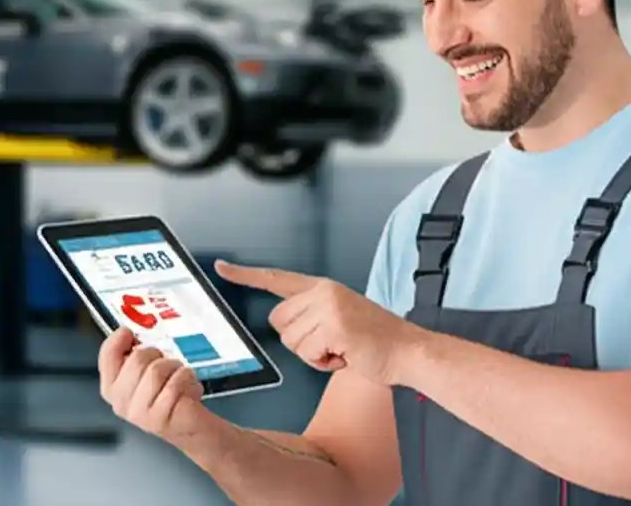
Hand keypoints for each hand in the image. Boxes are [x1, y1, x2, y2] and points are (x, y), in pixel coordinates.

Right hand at [98, 327, 208, 442]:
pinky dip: (188, 380)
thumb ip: (134, 356)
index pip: (108, 355)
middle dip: (159, 356)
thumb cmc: (169, 396)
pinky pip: (175, 383)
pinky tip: (189, 390)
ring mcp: (139, 413)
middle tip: (168, 365)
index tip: (129, 333)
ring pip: (157, 370)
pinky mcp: (160, 419)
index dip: (119, 339)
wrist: (190, 427)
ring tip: (180, 378)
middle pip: (137, 358)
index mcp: (112, 388)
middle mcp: (120, 402)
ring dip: (176, 368)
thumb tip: (129, 333)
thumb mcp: (146, 374)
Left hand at [216, 260, 419, 384]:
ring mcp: (328, 306)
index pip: (277, 278)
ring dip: (314, 355)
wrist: (408, 351)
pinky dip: (325, 363)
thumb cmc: (374, 341)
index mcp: (322, 287)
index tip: (222, 267)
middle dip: (299, 341)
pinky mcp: (334, 325)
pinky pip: (308, 353)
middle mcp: (323, 292)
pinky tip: (346, 355)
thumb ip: (310, 316)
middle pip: (279, 322)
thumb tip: (285, 325)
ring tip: (341, 349)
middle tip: (330, 344)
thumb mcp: (339, 318)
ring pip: (292, 341)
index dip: (246, 275)